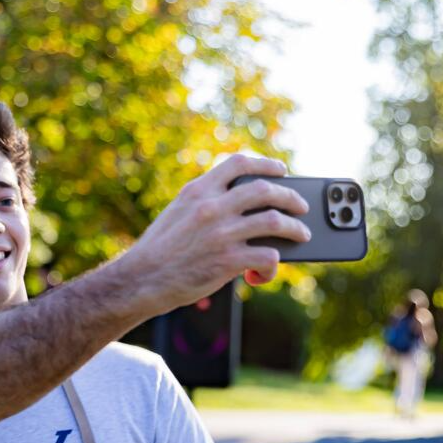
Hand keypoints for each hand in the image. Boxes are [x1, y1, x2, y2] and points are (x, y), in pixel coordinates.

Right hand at [118, 153, 309, 313]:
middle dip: (291, 197)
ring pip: (275, 221)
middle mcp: (212, 207)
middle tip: (301, 207)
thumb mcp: (178, 212)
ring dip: (295, 229)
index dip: (265, 164)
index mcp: (198, 190)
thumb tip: (240, 204)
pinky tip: (264, 272)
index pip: (239, 163)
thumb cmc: (159, 249)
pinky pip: (268, 257)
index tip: (281, 170)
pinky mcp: (228, 260)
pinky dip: (272, 265)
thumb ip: (205, 202)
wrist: (142, 279)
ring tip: (301, 235)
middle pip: (265, 190)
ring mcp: (222, 233)